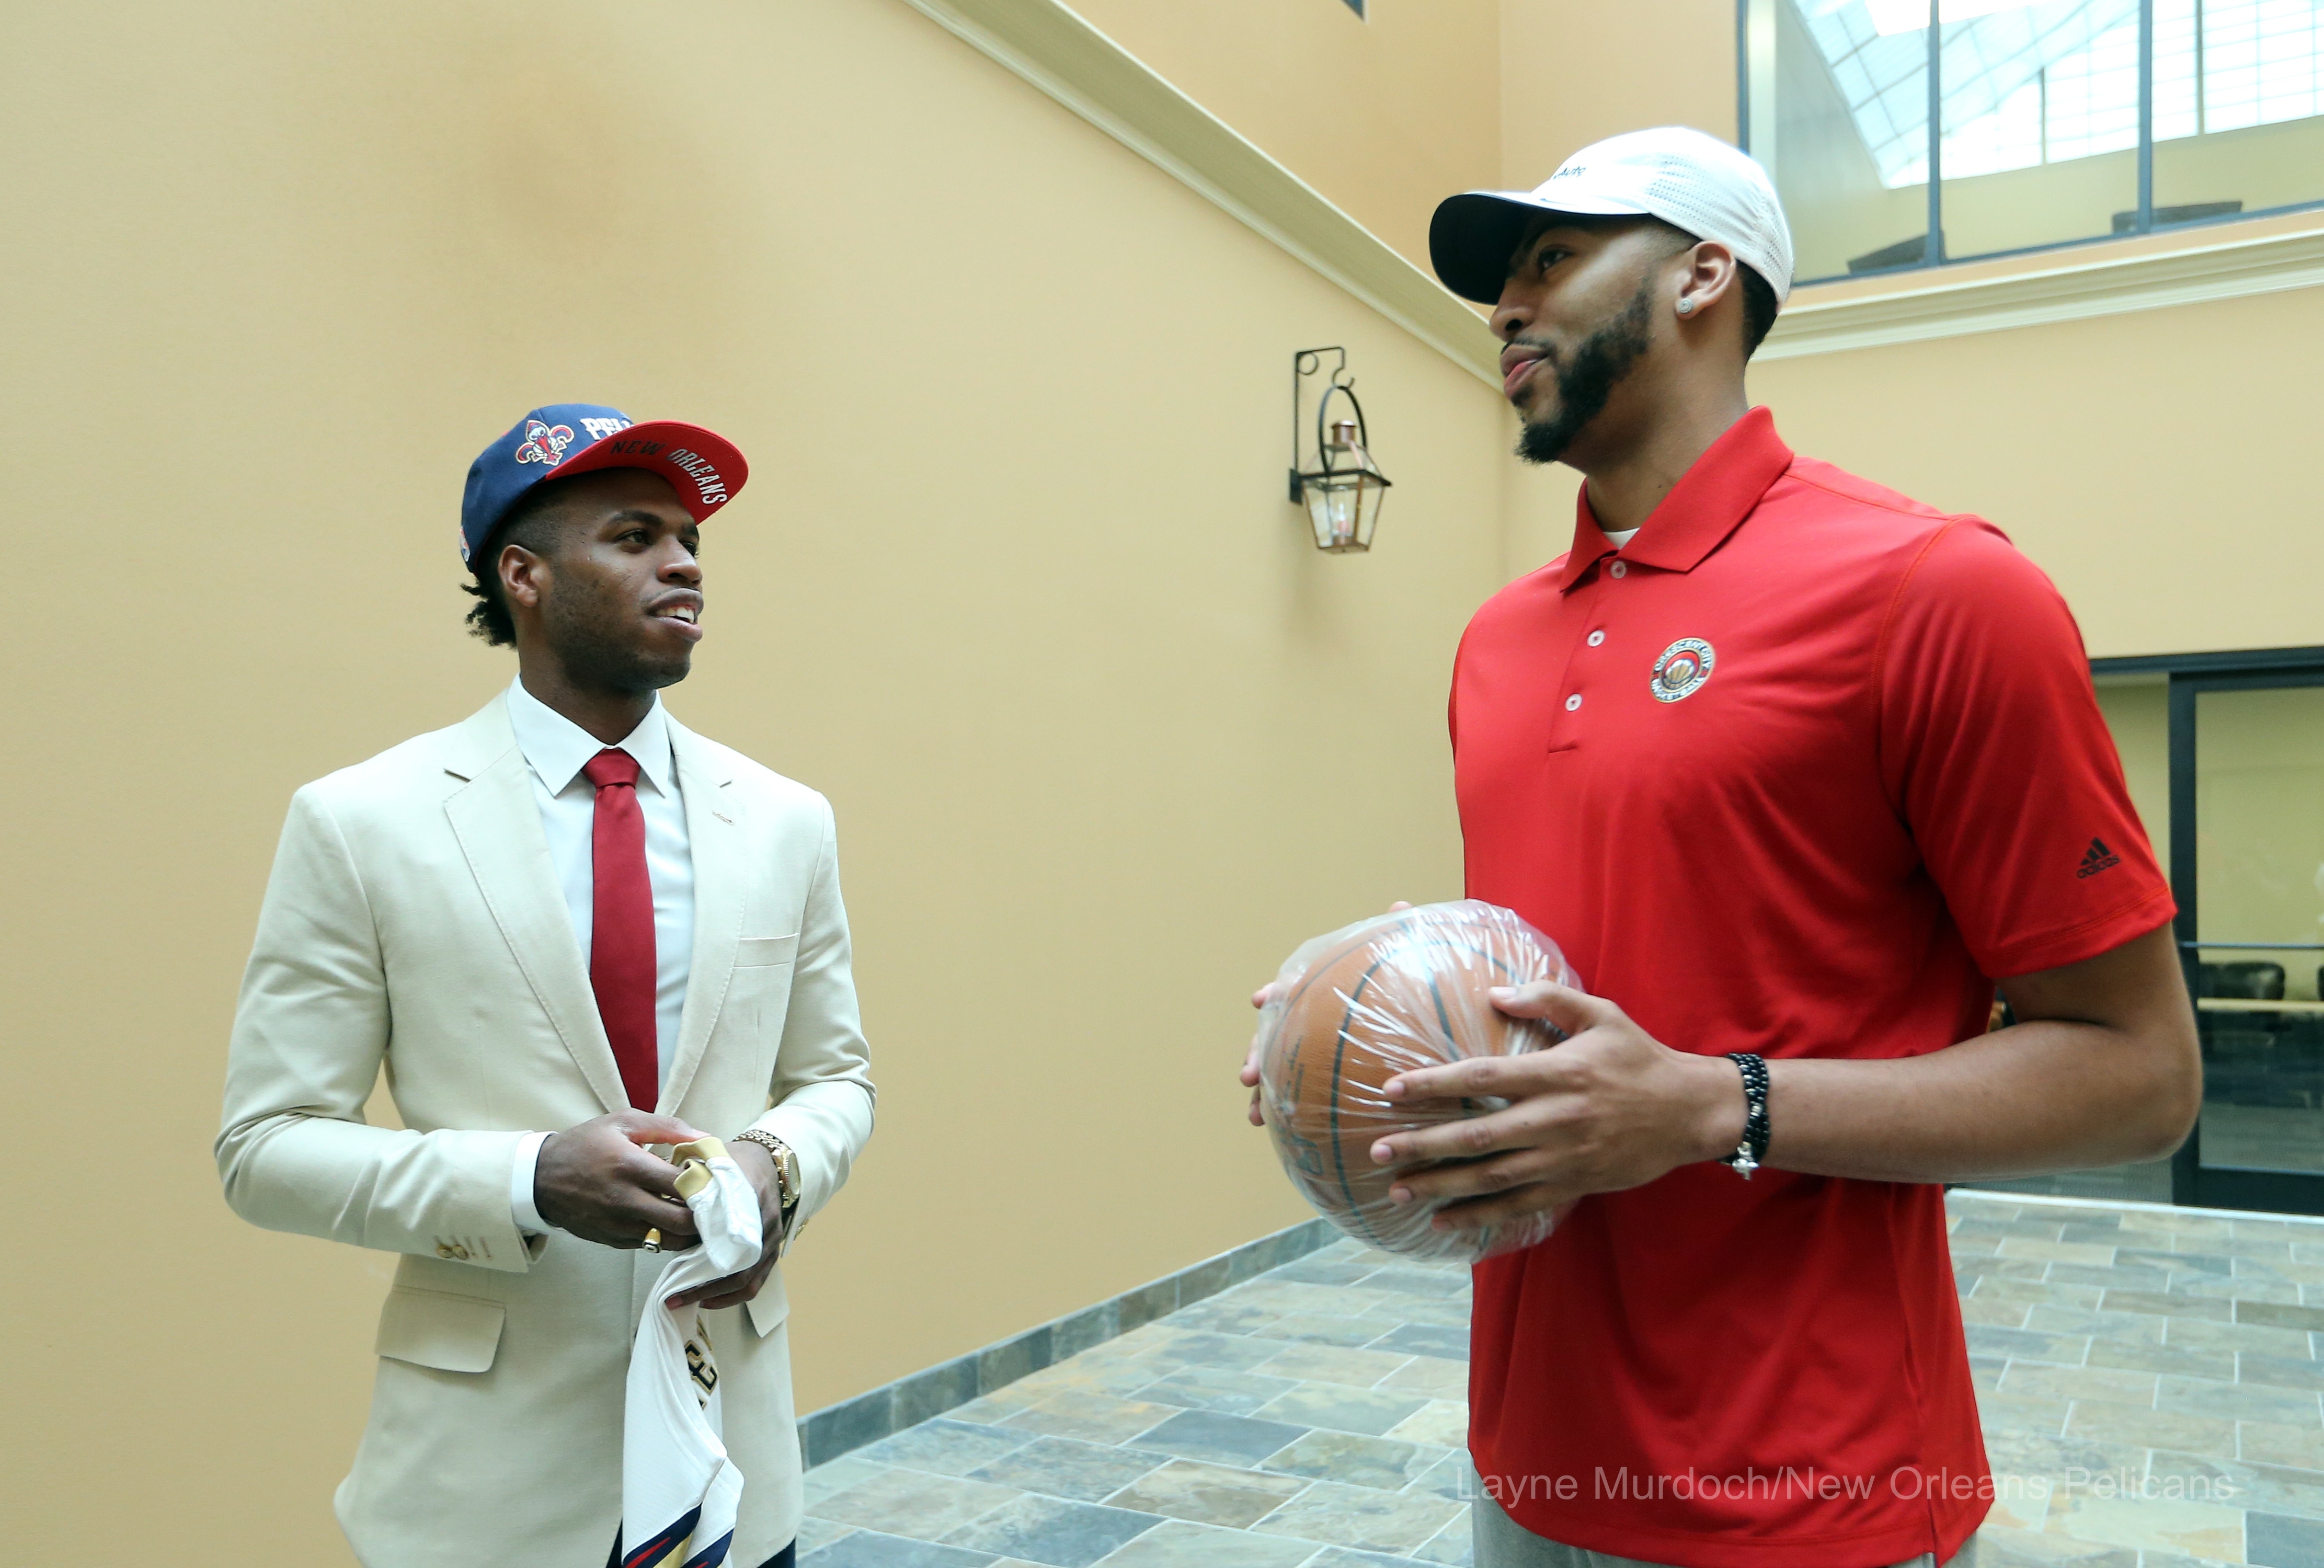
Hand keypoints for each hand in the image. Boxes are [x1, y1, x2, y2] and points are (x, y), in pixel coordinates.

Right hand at [534, 1110, 708, 1249]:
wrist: (541, 1178)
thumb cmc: (586, 1145)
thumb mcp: (622, 1122)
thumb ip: (666, 1127)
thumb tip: (704, 1137)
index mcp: (629, 1166)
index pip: (683, 1183)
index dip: (706, 1181)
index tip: (714, 1174)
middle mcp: (625, 1201)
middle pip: (682, 1220)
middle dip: (704, 1213)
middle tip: (713, 1200)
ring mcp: (618, 1225)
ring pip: (670, 1241)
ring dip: (689, 1230)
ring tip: (697, 1213)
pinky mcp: (613, 1240)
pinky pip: (651, 1245)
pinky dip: (668, 1237)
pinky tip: (673, 1221)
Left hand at [664, 1138, 785, 1311]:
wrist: (766, 1162)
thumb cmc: (734, 1163)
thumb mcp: (711, 1163)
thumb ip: (692, 1181)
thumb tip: (663, 1205)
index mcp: (751, 1199)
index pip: (729, 1236)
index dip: (704, 1258)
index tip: (676, 1271)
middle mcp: (766, 1224)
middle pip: (739, 1268)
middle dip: (705, 1288)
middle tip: (675, 1297)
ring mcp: (772, 1240)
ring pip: (749, 1281)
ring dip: (717, 1297)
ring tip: (687, 1301)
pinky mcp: (772, 1251)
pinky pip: (757, 1282)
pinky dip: (732, 1296)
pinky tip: (708, 1300)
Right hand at [1242, 901, 1412, 1126]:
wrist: (1421, 1026)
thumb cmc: (1408, 993)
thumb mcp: (1405, 966)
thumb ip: (1400, 937)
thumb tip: (1401, 907)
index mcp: (1325, 992)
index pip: (1293, 988)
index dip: (1277, 994)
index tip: (1262, 1000)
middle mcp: (1313, 1020)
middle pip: (1275, 1034)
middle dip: (1258, 1053)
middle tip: (1248, 1074)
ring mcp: (1315, 1051)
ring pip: (1278, 1068)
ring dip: (1263, 1089)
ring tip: (1257, 1115)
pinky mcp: (1323, 1078)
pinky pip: (1295, 1093)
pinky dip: (1280, 1109)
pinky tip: (1273, 1128)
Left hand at [1366, 981, 1742, 1231]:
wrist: (1690, 1113)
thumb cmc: (1640, 1058)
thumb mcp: (1602, 1015)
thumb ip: (1549, 1000)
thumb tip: (1495, 993)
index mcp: (1556, 1073)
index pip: (1483, 1077)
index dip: (1435, 1084)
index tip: (1392, 1089)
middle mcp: (1554, 1119)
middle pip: (1478, 1135)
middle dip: (1424, 1145)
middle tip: (1379, 1150)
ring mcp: (1563, 1158)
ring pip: (1492, 1177)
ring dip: (1441, 1185)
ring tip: (1397, 1190)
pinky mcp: (1573, 1184)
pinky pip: (1518, 1204)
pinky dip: (1479, 1215)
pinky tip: (1443, 1220)